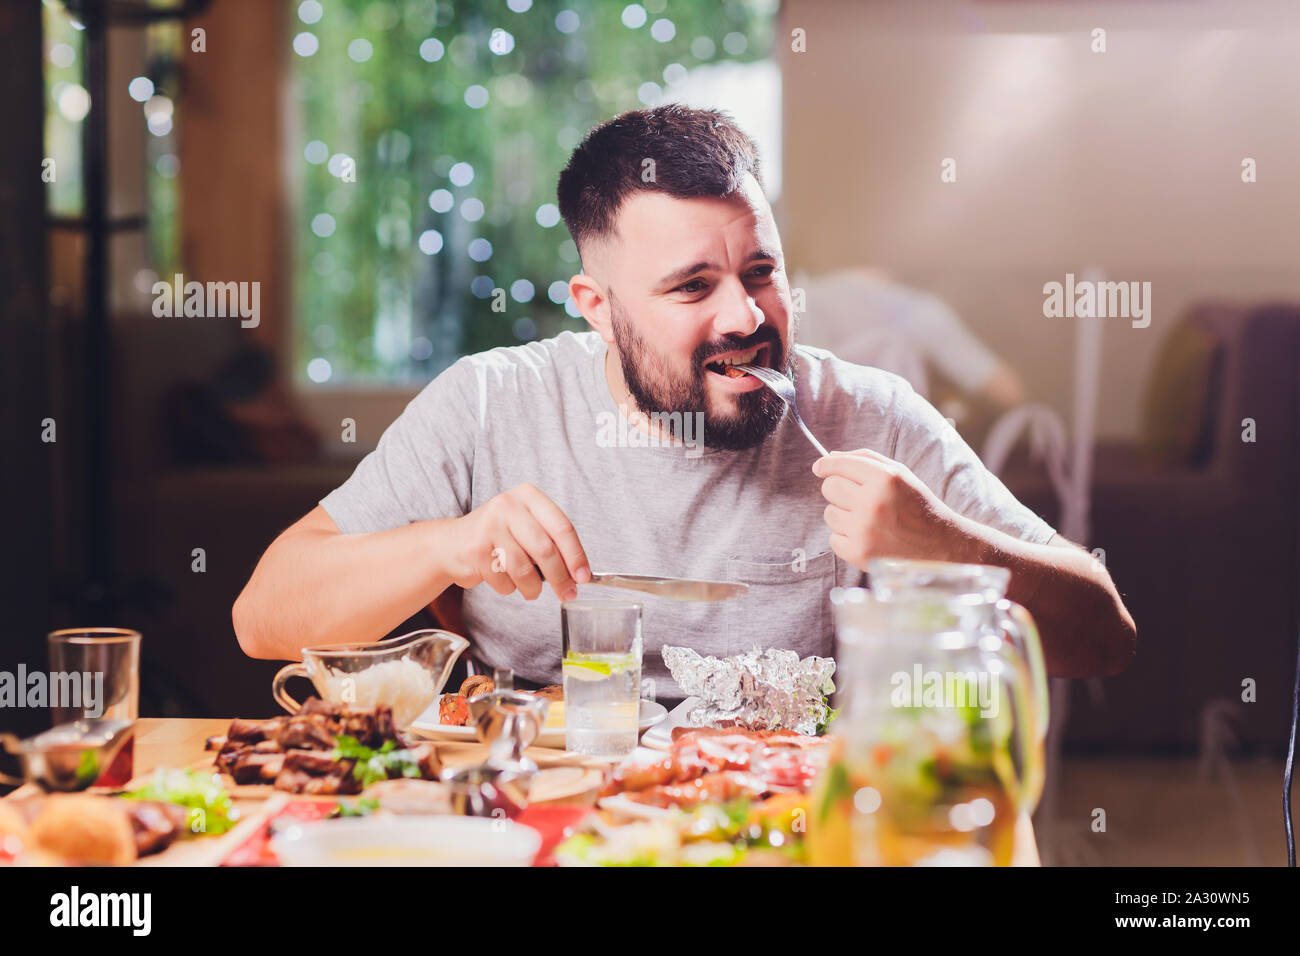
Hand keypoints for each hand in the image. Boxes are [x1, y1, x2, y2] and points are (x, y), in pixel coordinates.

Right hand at [447, 484, 590, 600]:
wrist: (452, 543)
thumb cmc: (498, 537)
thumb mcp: (526, 527)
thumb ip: (552, 542)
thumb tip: (579, 574)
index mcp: (528, 495)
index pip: (562, 527)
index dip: (576, 555)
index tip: (584, 576)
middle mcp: (508, 505)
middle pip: (545, 549)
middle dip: (560, 577)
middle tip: (567, 593)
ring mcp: (489, 526)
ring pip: (525, 569)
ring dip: (533, 588)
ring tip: (532, 590)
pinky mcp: (476, 549)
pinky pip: (504, 580)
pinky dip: (509, 588)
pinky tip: (504, 580)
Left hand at [812, 449, 952, 570]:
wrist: (940, 546)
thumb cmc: (916, 506)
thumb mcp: (900, 474)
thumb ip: (865, 460)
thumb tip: (828, 459)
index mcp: (884, 479)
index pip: (838, 466)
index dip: (826, 466)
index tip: (820, 468)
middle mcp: (872, 503)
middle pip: (829, 488)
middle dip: (839, 491)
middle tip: (859, 499)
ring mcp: (864, 530)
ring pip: (829, 513)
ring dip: (844, 516)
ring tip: (869, 521)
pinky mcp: (859, 553)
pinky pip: (833, 539)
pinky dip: (846, 539)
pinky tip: (868, 538)